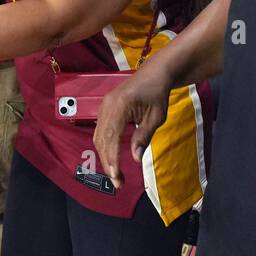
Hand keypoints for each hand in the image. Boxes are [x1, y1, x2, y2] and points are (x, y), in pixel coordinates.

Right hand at [93, 66, 170, 188]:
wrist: (154, 73)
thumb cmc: (157, 94)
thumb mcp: (156, 116)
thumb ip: (144, 136)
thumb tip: (135, 158)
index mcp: (120, 106)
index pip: (112, 137)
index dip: (112, 159)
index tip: (116, 176)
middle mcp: (107, 106)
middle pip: (101, 139)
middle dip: (107, 163)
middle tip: (117, 182)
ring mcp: (103, 106)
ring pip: (98, 137)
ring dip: (105, 157)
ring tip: (115, 174)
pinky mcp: (104, 108)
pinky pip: (99, 130)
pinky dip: (104, 146)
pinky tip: (111, 158)